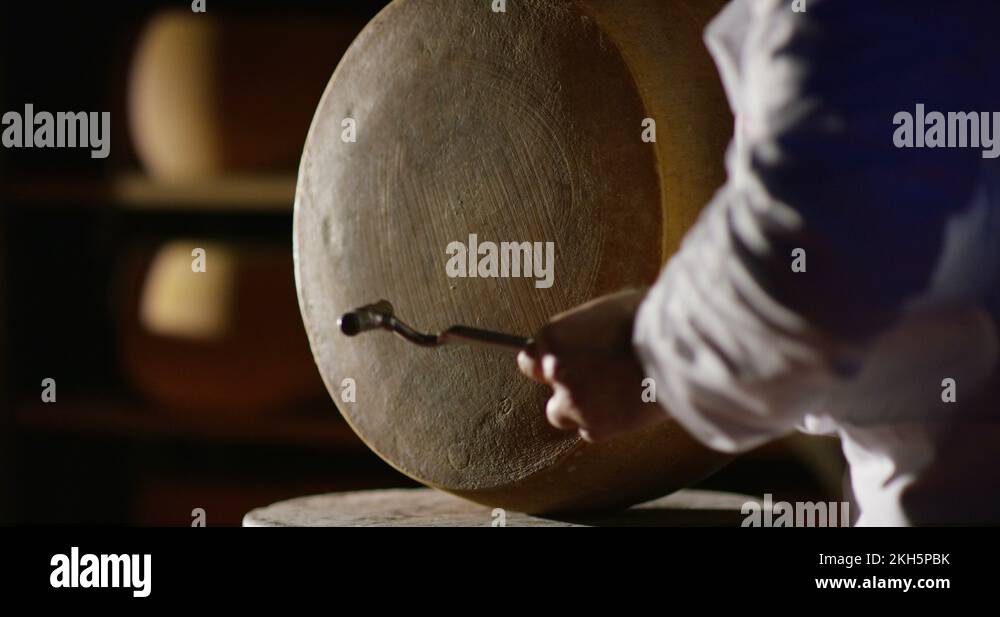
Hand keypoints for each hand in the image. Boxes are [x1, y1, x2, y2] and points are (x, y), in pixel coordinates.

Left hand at [517, 289, 667, 442]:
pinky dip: (606, 424)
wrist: (677, 347)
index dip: (550, 362)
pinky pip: (590, 431)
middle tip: (597, 380)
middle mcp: (555, 369)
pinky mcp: (593, 426)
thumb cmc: (648, 318)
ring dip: (582, 409)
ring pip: (562, 415)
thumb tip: (588, 334)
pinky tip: (628, 406)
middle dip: (567, 386)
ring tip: (615, 396)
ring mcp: (572, 400)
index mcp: (554, 336)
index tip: (568, 364)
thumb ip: (586, 330)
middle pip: (548, 387)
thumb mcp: (608, 311)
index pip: (531, 358)